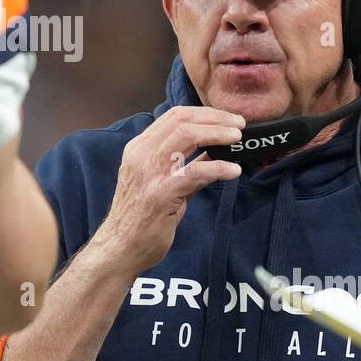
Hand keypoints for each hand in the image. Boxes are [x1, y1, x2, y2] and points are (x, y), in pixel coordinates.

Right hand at [90, 106, 243, 277]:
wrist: (121, 247)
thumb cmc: (141, 217)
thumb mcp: (161, 181)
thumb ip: (184, 164)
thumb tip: (214, 151)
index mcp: (139, 148)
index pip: (174, 116)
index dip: (205, 113)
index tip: (227, 119)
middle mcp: (141, 154)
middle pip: (183, 120)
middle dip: (216, 118)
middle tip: (239, 125)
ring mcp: (150, 173)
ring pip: (187, 136)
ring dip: (218, 134)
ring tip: (237, 139)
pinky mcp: (161, 194)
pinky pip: (195, 172)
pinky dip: (218, 168)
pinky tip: (233, 171)